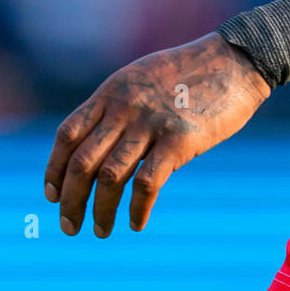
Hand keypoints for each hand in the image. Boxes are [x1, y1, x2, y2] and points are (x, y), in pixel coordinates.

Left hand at [43, 32, 270, 236]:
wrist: (236, 59)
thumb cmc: (192, 72)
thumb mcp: (144, 77)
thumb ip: (120, 105)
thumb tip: (100, 148)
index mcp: (113, 90)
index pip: (68, 134)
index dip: (54, 168)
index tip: (52, 195)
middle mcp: (125, 106)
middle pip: (82, 162)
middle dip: (71, 200)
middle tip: (69, 226)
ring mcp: (151, 123)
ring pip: (110, 178)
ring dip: (100, 211)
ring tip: (101, 230)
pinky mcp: (179, 140)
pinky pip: (146, 183)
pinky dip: (137, 209)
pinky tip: (136, 222)